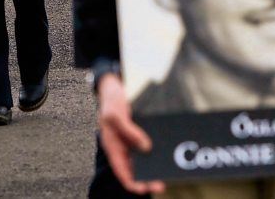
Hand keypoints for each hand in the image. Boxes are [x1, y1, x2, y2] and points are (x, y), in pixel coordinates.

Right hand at [97, 73, 164, 194]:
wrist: (112, 87)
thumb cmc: (110, 101)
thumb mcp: (116, 114)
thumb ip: (130, 131)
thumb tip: (146, 147)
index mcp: (112, 146)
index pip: (121, 172)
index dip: (132, 183)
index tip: (145, 188)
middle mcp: (120, 147)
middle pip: (132, 170)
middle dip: (146, 178)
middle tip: (161, 183)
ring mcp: (128, 142)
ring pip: (140, 161)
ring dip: (151, 167)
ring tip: (164, 171)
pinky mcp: (135, 135)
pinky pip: (144, 148)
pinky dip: (153, 152)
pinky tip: (163, 153)